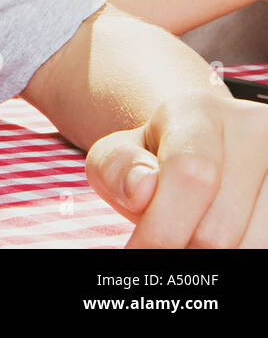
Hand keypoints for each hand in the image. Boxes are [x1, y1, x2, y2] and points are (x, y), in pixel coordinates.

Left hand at [86, 87, 267, 246]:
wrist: (195, 152)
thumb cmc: (150, 159)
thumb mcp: (116, 155)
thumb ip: (117, 169)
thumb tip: (142, 191)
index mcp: (201, 113)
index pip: (192, 175)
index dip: (162, 227)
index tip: (138, 251)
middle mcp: (255, 131)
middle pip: (218, 228)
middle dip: (181, 247)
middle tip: (162, 238)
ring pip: (251, 246)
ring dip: (210, 256)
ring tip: (189, 231)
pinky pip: (265, 247)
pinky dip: (237, 252)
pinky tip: (219, 238)